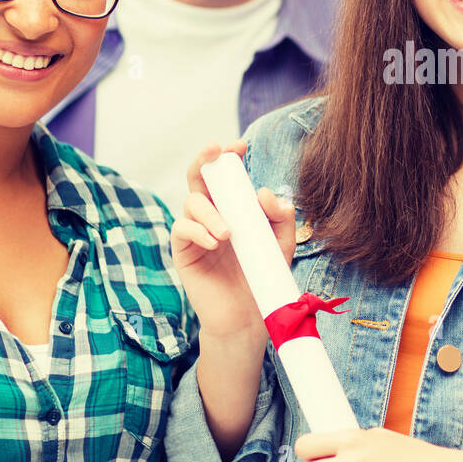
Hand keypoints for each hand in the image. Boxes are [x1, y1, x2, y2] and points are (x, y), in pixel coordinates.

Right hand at [170, 140, 297, 342]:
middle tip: (216, 151)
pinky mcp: (183, 252)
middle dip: (205, 160)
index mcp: (234, 208)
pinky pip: (181, 229)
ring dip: (210, 212)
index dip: (228, 156)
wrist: (249, 316)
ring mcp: (196, 232)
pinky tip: (214, 242)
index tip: (239, 145)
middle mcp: (212, 215)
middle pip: (199, 178)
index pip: (227, 176)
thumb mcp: (281, 243)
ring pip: (192, 202)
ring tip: (228, 233)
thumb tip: (264, 193)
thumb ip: (280, 217)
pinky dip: (197, 230)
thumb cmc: (263, 275)